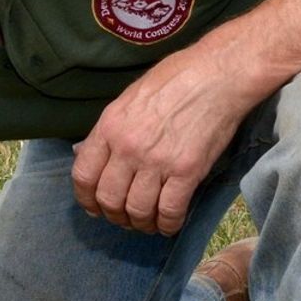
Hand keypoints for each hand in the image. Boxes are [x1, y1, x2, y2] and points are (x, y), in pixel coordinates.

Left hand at [71, 43, 260, 235]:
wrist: (217, 75)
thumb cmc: (175, 79)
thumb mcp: (129, 98)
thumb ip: (109, 130)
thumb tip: (88, 152)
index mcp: (110, 127)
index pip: (84, 175)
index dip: (87, 199)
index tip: (95, 207)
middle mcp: (128, 147)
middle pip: (109, 199)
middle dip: (115, 216)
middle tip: (125, 218)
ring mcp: (157, 161)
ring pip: (137, 210)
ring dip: (141, 224)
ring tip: (148, 223)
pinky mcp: (186, 171)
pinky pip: (170, 211)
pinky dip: (168, 225)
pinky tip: (169, 224)